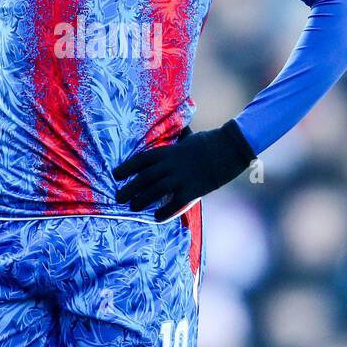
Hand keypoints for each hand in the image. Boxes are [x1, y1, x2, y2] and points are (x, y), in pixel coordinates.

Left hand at [112, 120, 255, 220]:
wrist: (230, 148)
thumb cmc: (210, 142)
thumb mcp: (189, 138)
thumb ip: (179, 138)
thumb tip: (177, 129)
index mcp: (169, 152)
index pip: (142, 160)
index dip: (127, 167)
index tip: (116, 175)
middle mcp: (171, 165)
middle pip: (144, 178)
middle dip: (130, 188)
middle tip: (118, 197)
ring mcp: (181, 178)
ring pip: (155, 192)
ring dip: (142, 200)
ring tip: (133, 207)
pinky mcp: (193, 190)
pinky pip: (174, 204)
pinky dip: (164, 212)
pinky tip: (156, 218)